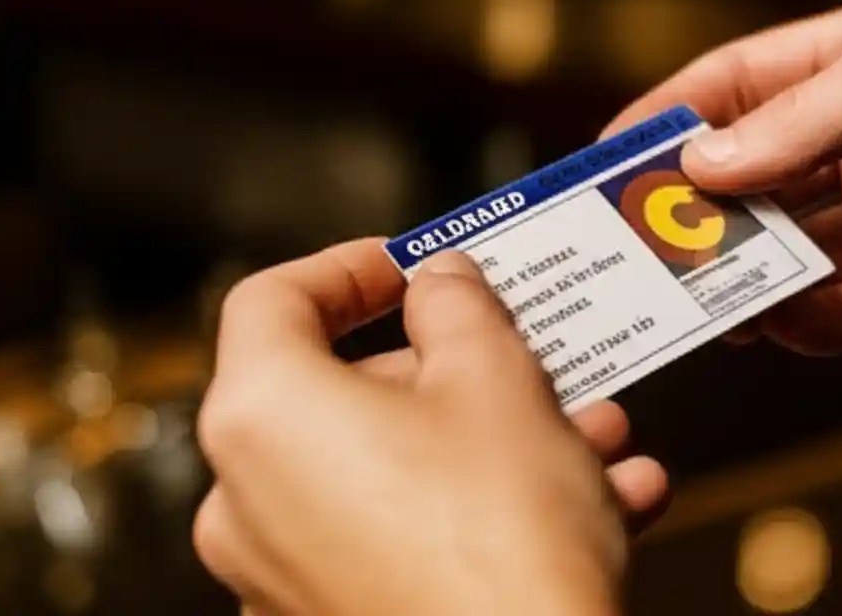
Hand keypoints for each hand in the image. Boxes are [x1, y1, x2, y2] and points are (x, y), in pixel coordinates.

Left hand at [193, 239, 666, 615]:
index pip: (273, 300)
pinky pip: (410, 539)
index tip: (409, 267)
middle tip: (522, 354)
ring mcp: (285, 574)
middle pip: (346, 392)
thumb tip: (441, 283)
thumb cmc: (501, 541)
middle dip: (454, 369)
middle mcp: (248, 499)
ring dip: (493, 442)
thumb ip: (458, 304)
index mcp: (264, 414)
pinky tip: (593, 503)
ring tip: (589, 435)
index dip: (348, 268)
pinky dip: (483, 512)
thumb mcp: (496, 377)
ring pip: (396, 471)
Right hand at [606, 0, 841, 352]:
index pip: (735, 85)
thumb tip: (700, 163)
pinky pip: (833, 316)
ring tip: (673, 293)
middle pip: (746, 175)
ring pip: (779, 252)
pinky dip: (789, 324)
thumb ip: (799, 120)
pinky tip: (756, 326)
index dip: (666, 118)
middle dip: (684, 206)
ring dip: (727, 272)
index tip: (603, 160)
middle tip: (623, 242)